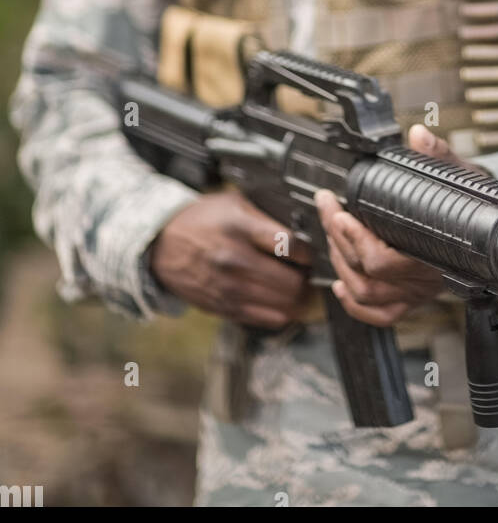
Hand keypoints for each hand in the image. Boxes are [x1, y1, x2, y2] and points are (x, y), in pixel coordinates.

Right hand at [149, 186, 312, 329]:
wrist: (161, 244)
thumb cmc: (203, 220)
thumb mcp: (235, 203)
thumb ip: (268, 216)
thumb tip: (306, 228)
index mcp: (240, 228)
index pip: (290, 246)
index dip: (309, 252)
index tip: (312, 252)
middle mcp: (234, 260)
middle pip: (291, 282)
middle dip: (306, 278)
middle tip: (308, 272)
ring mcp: (228, 288)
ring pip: (283, 305)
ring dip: (297, 297)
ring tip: (297, 285)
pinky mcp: (223, 308)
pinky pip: (267, 319)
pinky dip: (281, 312)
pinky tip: (281, 300)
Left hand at [314, 124, 476, 326]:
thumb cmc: (482, 206)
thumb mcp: (464, 175)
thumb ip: (440, 156)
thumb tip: (419, 136)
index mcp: (437, 255)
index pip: (385, 261)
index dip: (356, 240)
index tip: (340, 213)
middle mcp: (426, 280)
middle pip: (368, 275)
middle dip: (339, 239)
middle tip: (328, 207)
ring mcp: (418, 294)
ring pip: (367, 294)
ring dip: (341, 263)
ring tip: (332, 231)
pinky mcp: (414, 301)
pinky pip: (381, 315)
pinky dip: (355, 305)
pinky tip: (341, 283)